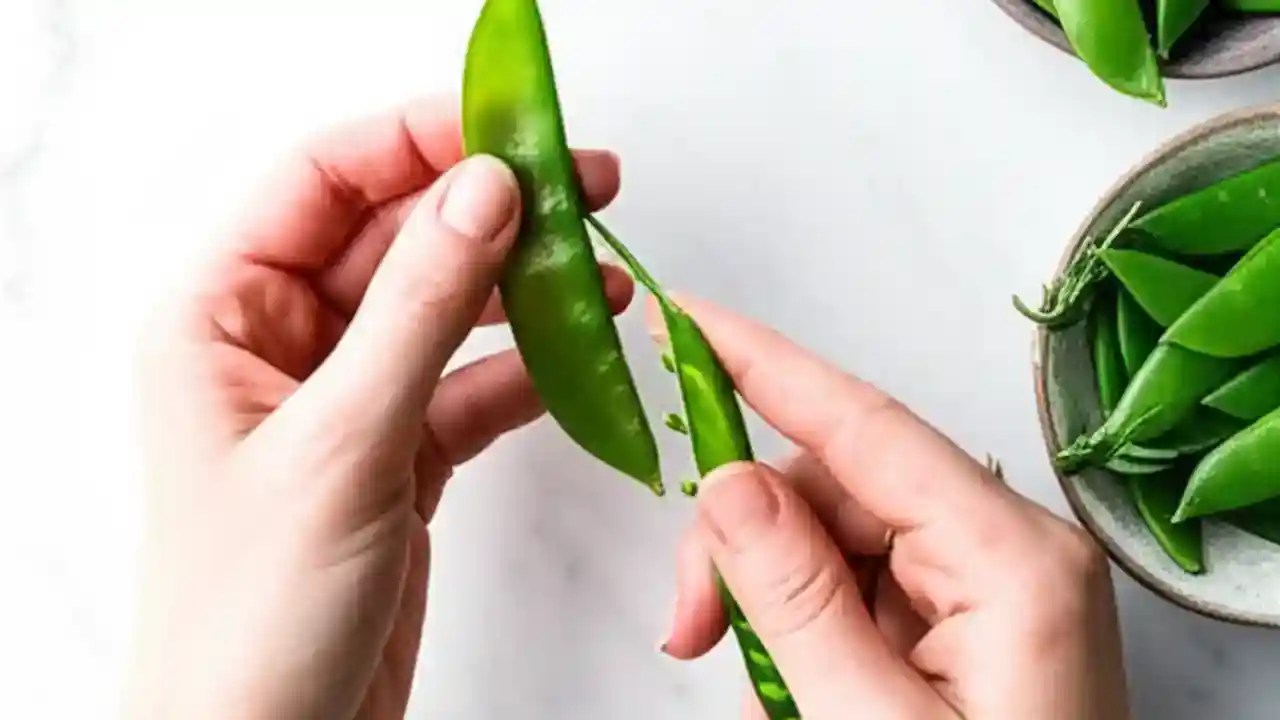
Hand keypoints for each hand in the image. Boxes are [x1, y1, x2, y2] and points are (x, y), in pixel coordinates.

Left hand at [124, 97, 632, 719]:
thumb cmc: (250, 620)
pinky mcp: (399, 454)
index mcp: (220, 318)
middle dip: (489, 210)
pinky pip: (471, 383)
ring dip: (520, 288)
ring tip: (597, 269)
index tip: (506, 128)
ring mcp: (346, 400)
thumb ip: (418, 309)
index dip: (415, 140)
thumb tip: (482, 193)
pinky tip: (579, 352)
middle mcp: (278, 348)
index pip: (322, 182)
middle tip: (580, 186)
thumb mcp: (339, 443)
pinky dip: (527, 368)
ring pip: (443, 308)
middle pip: (394, 237)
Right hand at [655, 298, 1129, 719]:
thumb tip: (726, 484)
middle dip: (747, 547)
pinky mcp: (968, 632)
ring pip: (835, 547)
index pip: (864, 427)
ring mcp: (989, 595)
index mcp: (1012, 561)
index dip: (767, 364)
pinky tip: (796, 699)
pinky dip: (804, 639)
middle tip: (688, 626)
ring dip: (771, 608)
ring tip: (762, 698)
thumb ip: (793, 599)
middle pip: (837, 492)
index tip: (690, 320)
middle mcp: (1008, 557)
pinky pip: (858, 597)